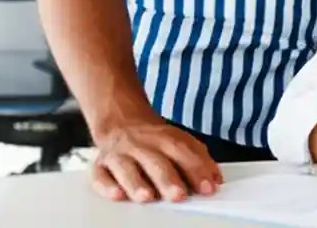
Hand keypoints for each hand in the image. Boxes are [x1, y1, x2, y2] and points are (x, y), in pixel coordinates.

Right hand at [89, 118, 221, 202]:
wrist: (121, 120)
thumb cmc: (153, 137)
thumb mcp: (180, 140)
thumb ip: (199, 158)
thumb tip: (215, 179)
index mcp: (165, 138)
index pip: (183, 153)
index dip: (197, 170)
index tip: (207, 187)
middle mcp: (142, 146)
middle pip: (156, 162)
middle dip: (168, 180)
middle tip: (179, 195)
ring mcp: (120, 155)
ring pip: (127, 169)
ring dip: (137, 184)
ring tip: (148, 197)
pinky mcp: (101, 165)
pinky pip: (100, 176)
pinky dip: (107, 186)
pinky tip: (117, 194)